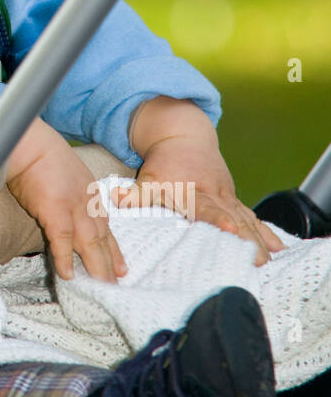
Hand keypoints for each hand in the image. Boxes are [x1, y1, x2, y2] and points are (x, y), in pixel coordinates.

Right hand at [6, 120, 126, 282]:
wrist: (30, 143)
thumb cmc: (40, 154)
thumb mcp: (66, 173)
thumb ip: (71, 192)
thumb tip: (63, 205)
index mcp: (91, 194)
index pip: (105, 227)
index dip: (113, 249)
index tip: (122, 268)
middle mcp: (87, 202)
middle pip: (102, 239)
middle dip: (110, 265)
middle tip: (116, 287)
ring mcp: (73, 208)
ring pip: (89, 244)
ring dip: (96, 268)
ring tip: (102, 288)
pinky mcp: (55, 211)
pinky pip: (63, 241)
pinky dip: (66, 259)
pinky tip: (68, 276)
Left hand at [120, 100, 283, 265]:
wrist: (183, 137)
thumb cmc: (163, 163)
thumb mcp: (148, 177)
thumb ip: (136, 193)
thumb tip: (117, 200)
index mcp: (192, 191)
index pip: (206, 208)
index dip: (218, 219)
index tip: (230, 230)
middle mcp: (214, 194)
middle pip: (233, 217)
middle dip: (246, 238)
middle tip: (258, 259)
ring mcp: (227, 197)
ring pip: (246, 218)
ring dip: (259, 239)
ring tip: (269, 258)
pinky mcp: (233, 200)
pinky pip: (251, 216)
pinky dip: (265, 231)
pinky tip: (278, 247)